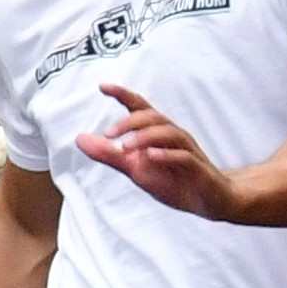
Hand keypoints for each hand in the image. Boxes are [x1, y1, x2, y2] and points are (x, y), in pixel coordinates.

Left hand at [75, 83, 237, 217]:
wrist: (208, 201)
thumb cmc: (173, 180)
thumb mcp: (135, 169)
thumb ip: (109, 154)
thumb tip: (79, 138)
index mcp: (157, 133)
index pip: (140, 107)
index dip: (123, 94)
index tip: (102, 86)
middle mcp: (173, 136)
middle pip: (153, 117)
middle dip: (129, 121)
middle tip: (108, 134)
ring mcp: (187, 150)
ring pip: (168, 133)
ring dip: (145, 137)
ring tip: (125, 146)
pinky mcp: (198, 168)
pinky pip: (184, 156)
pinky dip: (167, 154)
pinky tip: (151, 156)